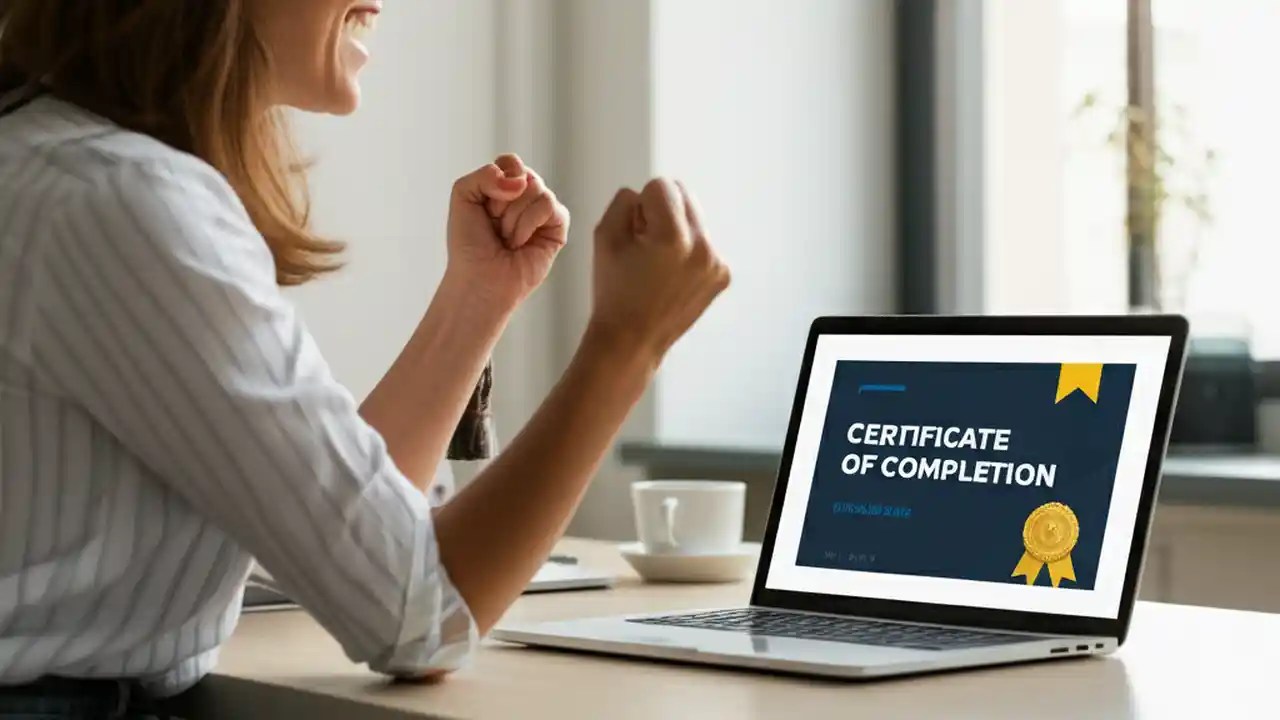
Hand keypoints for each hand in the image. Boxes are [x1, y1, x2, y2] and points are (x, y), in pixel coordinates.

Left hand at [446, 154, 569, 308]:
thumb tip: (521, 181)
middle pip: (524, 174)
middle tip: (495, 227)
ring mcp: (544, 211)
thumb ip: (485, 173)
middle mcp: (527, 196)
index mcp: (506, 186)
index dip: (496, 180)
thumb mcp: (463, 194)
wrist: (478, 279)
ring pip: (537, 189)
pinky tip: (521, 243)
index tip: (484, 208)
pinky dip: (528, 224)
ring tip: (507, 239)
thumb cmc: (469, 244)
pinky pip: (549, 206)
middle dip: (501, 203)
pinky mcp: (558, 227)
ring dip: (513, 218)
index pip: (511, 162)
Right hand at [589, 179, 730, 359]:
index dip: (641, 204)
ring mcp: (717, 263)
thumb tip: (645, 194)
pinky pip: (705, 243)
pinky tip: (670, 275)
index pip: (661, 185)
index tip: (634, 231)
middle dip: (662, 210)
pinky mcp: (722, 276)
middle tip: (644, 242)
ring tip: (656, 261)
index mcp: (673, 237)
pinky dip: (688, 251)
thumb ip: (625, 201)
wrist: (632, 340)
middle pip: (684, 194)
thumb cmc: (614, 289)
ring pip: (695, 218)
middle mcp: (703, 248)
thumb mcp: (604, 236)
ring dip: (676, 229)